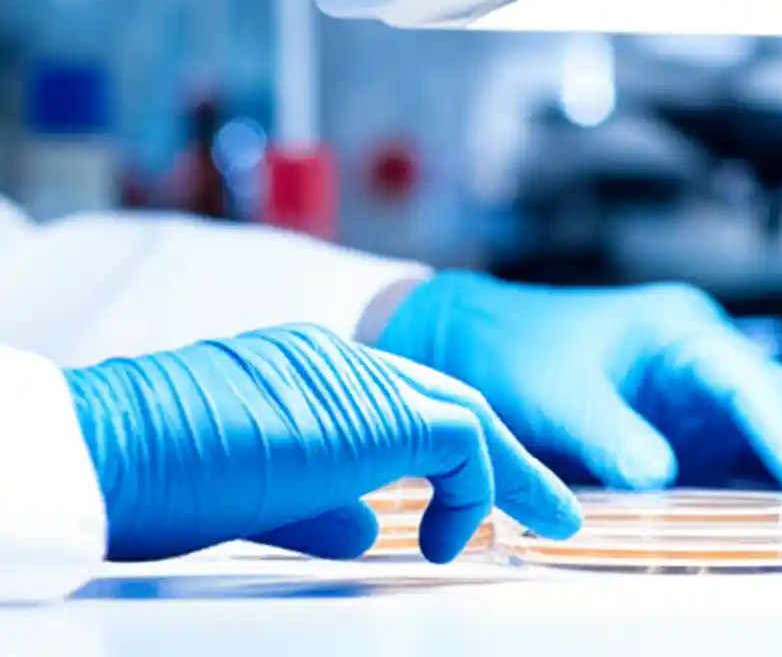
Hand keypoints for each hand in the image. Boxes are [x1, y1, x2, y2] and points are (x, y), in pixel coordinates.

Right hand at [65, 324, 581, 561]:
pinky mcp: (377, 410)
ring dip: (511, 472)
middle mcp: (340, 359)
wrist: (110, 451)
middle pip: (450, 401)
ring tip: (549, 518)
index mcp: (308, 370)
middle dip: (505, 457)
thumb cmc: (158, 477)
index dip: (451, 453)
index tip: (475, 498)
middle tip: (548, 504)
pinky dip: (475, 490)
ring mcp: (358, 376)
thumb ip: (317, 505)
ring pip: (467, 413)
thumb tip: (365, 529)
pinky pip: (462, 443)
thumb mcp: (253, 493)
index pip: (403, 403)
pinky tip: (450, 542)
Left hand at [377, 273, 781, 538]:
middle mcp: (707, 359)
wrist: (478, 339)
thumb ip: (606, 432)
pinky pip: (753, 459)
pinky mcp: (692, 428)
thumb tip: (659, 482)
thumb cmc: (516, 350)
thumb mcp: (554, 389)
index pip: (756, 388)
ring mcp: (704, 395)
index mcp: (683, 332)